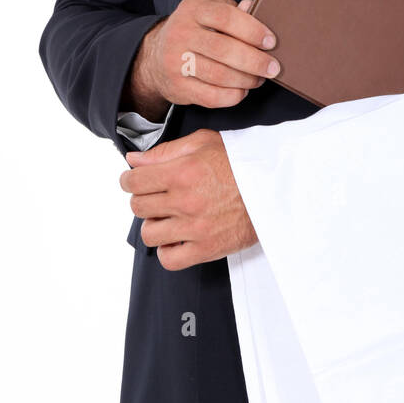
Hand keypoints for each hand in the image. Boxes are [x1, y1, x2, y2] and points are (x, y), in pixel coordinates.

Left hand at [120, 128, 256, 268]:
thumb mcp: (203, 143)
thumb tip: (133, 160)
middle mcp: (185, 200)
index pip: (133, 182)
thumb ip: (164, 151)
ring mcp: (195, 227)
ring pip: (149, 234)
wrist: (274, 187)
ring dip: (155, 225)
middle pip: (138, 207)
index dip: (129, 181)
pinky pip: (169, 259)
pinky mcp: (206, 248)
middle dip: (143, 200)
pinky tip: (177, 238)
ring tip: (168, 218)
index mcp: (182, 172)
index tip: (135, 182)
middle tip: (157, 197)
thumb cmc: (240, 163)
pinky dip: (168, 250)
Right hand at [122, 0, 279, 118]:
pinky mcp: (177, 86)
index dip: (252, 30)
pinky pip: (211, 97)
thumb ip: (233, 10)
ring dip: (247, 80)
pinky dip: (233, 96)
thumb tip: (252, 6)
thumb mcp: (210, 11)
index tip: (271, 42)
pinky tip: (242, 90)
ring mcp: (175, 61)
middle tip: (273, 68)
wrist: (156, 57)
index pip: (226, 17)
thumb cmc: (195, 30)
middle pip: (224, 50)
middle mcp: (180, 33)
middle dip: (255, 61)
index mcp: (193, 9)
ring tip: (259, 79)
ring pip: (219, 76)